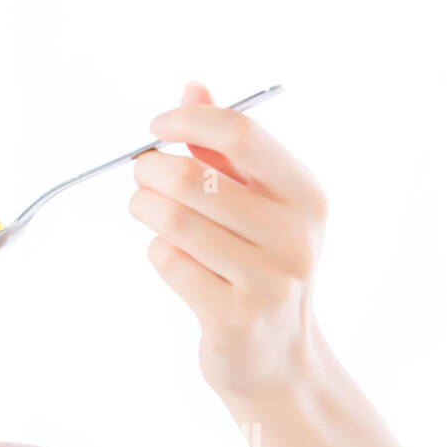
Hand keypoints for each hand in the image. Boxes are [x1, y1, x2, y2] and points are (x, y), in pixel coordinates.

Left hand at [129, 81, 329, 398]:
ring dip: (145, 210)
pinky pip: (168, 262)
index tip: (157, 128)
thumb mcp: (259, 203)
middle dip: (150, 171)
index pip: (241, 134)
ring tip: (147, 211)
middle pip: (193, 178)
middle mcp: (295, 235)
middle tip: (141, 175)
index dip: (187, 122)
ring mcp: (269, 280)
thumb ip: (225, 147)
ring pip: (173, 221)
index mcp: (306, 195)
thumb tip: (193, 87)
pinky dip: (156, 252)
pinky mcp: (234, 317)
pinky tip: (171, 258)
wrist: (280, 359)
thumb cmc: (260, 266)